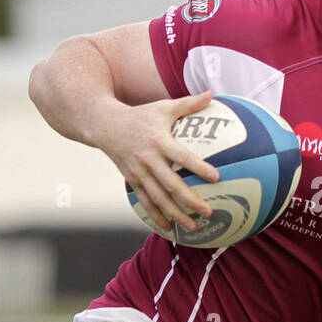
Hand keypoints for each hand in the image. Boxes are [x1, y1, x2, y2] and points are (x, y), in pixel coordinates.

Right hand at [100, 92, 219, 231]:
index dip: (199, 167)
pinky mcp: (131, 181)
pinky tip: (170, 228)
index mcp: (159, 141)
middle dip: (189, 200)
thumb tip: (212, 94)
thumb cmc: (140, 115)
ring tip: (193, 227)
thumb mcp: (163, 107)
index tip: (216, 177)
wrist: (104, 125)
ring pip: (158, 198)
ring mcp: (138, 172)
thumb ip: (188, 104)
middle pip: (171, 184)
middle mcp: (148, 159)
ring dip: (175, 214)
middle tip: (208, 211)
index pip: (182, 157)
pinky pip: (145, 202)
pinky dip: (156, 216)